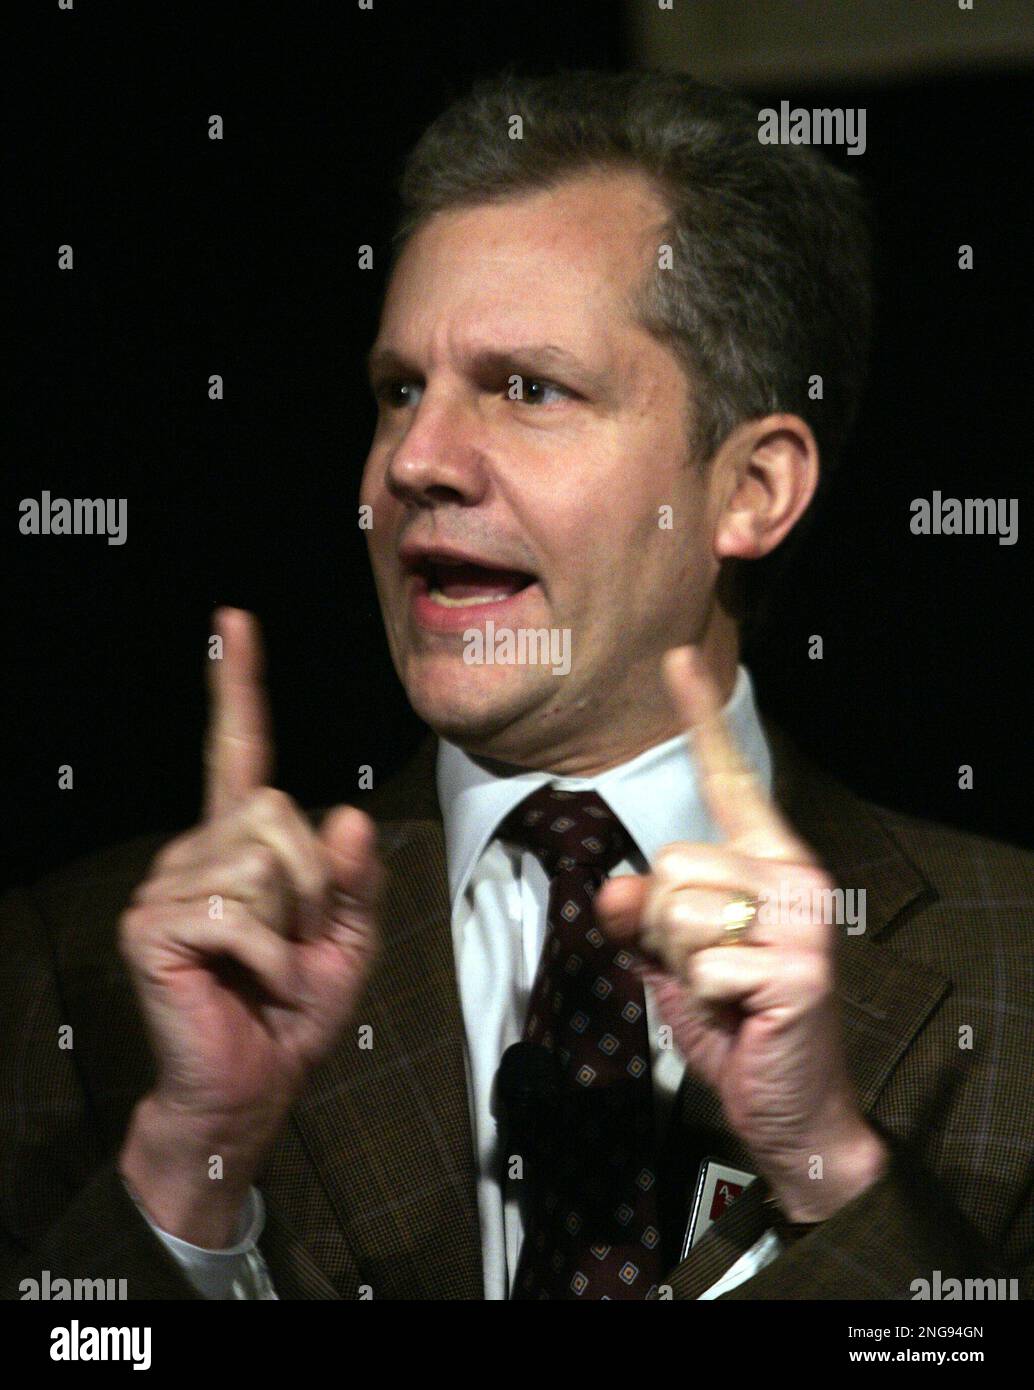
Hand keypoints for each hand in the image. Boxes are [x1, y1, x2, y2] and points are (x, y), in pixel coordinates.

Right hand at [118, 608, 380, 1242]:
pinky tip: (253, 982)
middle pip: (277, 813)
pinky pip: (239, 910)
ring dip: (293, 923)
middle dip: (314, 882)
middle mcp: (196, 851)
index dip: (239, 688)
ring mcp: (168, 885)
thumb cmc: (294, 1009)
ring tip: (272, 964)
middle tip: (300, 940)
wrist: (254, 1083)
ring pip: (263, 859)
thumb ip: (355, 878)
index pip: (239, 752)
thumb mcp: (349, 937)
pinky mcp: (153, 924)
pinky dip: (271, 956)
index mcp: (241, 844)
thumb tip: (347, 817)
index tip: (235, 622)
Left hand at [595, 647, 885, 1222]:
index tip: (677, 658)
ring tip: (724, 988)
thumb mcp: (670, 958)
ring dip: (680, 964)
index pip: (725, 778)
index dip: (700, 717)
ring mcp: (802, 918)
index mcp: (765, 858)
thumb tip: (614, 887)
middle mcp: (793, 873)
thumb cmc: (732, 1020)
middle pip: (670, 862)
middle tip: (705, 966)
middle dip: (661, 926)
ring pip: (677, 911)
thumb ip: (640, 912)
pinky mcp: (799, 966)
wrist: (785, 1103)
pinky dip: (702, 999)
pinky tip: (743, 1014)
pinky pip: (700, 965)